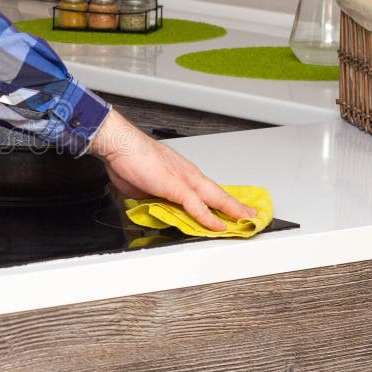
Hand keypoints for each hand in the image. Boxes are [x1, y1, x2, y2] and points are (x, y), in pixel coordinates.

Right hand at [89, 109, 256, 231]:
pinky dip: (209, 217)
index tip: (228, 209)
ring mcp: (184, 179)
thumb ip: (153, 197)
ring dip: (231, 210)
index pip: (205, 189)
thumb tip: (152, 206)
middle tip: (250, 215)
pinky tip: (219, 226)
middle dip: (235, 205)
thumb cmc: (128, 160)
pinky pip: (197, 206)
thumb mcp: (143, 186)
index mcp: (180, 173)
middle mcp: (187, 174)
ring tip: (246, 221)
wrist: (120, 145)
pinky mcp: (177, 186)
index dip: (218, 200)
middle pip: (217, 192)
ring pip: (215, 197)